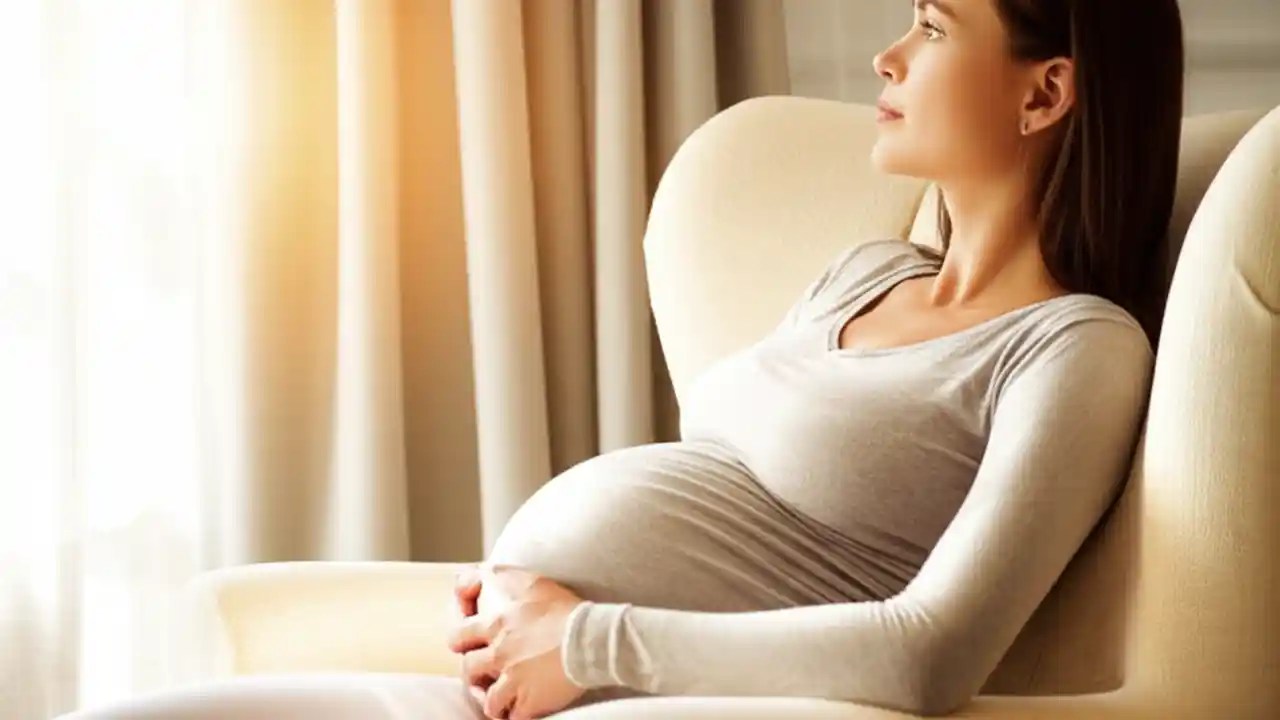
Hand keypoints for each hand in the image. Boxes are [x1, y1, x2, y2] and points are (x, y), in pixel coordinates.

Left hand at [447, 564, 587, 719]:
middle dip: (473, 674)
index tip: (464, 646)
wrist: (591, 637)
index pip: (458, 636)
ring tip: (502, 700)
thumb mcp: (532, 582)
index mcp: (496, 625)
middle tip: (482, 676)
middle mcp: (499, 654)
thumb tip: (482, 572)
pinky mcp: (530, 701)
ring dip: (494, 700)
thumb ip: (504, 576)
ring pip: (488, 700)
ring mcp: (513, 680)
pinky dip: (515, 716)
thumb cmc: (566, 608)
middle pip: (469, 670)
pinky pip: (514, 717)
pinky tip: (521, 711)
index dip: (459, 642)